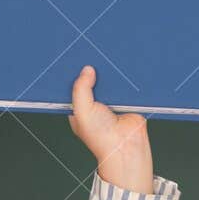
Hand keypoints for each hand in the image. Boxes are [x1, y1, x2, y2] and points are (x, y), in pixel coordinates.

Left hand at [67, 65, 154, 194]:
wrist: (126, 146)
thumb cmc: (101, 138)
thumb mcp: (82, 111)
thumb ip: (80, 89)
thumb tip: (86, 70)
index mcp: (78, 108)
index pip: (73, 86)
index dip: (72, 74)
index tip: (72, 59)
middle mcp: (93, 104)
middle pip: (91, 80)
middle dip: (91, 70)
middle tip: (90, 54)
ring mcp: (110, 100)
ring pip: (108, 79)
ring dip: (109, 72)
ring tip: (106, 58)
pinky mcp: (126, 98)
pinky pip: (124, 82)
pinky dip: (124, 76)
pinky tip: (122, 68)